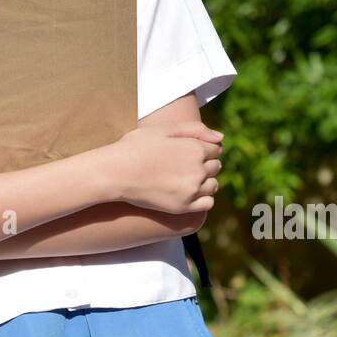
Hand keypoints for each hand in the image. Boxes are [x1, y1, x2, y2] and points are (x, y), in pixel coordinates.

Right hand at [107, 121, 223, 213]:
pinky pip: (207, 204)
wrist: (115, 173)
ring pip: (213, 185)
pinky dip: (203, 198)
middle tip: (184, 164)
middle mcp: (198, 170)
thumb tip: (221, 137)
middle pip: (215, 167)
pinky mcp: (184, 207)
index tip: (187, 151)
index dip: (203, 148)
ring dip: (205, 181)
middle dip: (205, 164)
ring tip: (186, 178)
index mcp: (196, 148)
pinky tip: (189, 193)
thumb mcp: (164, 129)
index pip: (215, 149)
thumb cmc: (136, 147)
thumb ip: (195, 129)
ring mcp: (192, 190)